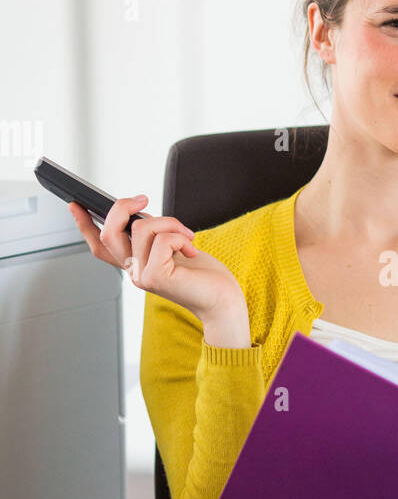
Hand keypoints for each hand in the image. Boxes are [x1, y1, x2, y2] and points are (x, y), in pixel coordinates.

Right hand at [68, 194, 245, 325]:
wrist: (222, 299)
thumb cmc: (202, 274)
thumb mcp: (171, 247)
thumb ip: (152, 235)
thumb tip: (140, 214)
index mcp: (134, 264)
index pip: (100, 245)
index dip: (84, 225)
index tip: (75, 205)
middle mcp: (133, 271)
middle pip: (108, 231)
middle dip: (124, 206)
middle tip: (144, 198)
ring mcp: (141, 276)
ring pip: (141, 228)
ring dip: (170, 223)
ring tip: (187, 236)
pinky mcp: (155, 277)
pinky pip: (162, 239)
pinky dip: (180, 236)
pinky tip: (191, 249)